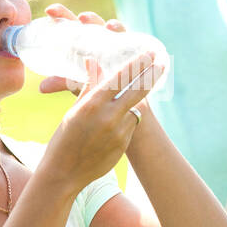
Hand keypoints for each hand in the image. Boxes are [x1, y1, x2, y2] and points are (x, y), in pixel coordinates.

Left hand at [38, 3, 141, 103]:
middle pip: (94, 23)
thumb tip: (42, 87)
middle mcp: (100, 39)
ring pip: (114, 30)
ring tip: (109, 27)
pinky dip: (127, 37)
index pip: (71, 25)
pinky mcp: (133, 53)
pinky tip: (125, 36)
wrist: (118, 98)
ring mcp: (117, 44)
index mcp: (83, 42)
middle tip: (83, 18)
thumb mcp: (76, 83)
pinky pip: (131, 43)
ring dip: (112, 27)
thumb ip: (61, 82)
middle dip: (89, 19)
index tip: (50, 10)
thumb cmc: (95, 86)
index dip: (62, 15)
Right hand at [40, 37, 165, 191]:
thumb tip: (92, 62)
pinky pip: (129, 126)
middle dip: (152, 74)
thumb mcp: (74, 110)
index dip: (137, 64)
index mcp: (92, 104)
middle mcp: (108, 116)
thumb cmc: (64, 138)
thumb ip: (89, 86)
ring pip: (133, 110)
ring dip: (129, 106)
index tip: (149, 54)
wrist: (64, 173)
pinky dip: (124, 123)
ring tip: (110, 115)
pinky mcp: (124, 144)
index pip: (120, 78)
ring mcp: (119, 132)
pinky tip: (107, 133)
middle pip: (138, 90)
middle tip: (163, 62)